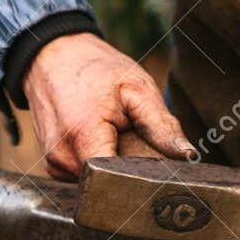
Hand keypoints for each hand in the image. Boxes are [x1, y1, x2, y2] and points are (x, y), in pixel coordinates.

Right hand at [22, 32, 196, 179]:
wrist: (52, 56)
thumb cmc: (94, 68)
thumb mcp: (137, 88)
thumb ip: (163, 125)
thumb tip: (187, 154)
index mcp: (82, 137)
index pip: (116, 182)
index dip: (140, 177)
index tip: (154, 163)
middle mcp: (62, 158)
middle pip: (110, 183)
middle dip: (129, 168)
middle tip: (135, 140)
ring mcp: (55, 164)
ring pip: (98, 181)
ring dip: (114, 163)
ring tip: (115, 134)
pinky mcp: (54, 166)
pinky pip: (85, 175)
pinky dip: (99, 160)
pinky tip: (101, 139)